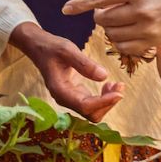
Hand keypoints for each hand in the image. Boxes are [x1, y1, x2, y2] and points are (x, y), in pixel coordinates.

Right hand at [9, 21, 125, 120]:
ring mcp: (70, 98)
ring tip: (117, 85)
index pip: (85, 106)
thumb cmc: (52, 47)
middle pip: (91, 114)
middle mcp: (65, 99)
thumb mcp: (68, 50)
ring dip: (108, 101)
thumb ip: (85, 64)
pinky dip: (104, 97)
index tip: (119, 94)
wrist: (40, 48)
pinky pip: (92, 104)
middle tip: (120, 86)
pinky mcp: (75, 95)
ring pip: (93, 111)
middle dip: (108, 103)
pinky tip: (109, 84)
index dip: (103, 102)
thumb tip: (104, 76)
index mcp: (60, 91)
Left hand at [62, 0, 160, 53]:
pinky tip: (129, 34)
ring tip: (123, 22)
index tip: (66, 10)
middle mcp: (140, 9)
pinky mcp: (156, 40)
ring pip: (113, 35)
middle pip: (103, 20)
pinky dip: (122, 42)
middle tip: (110, 12)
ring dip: (111, 30)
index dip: (80, 5)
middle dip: (101, 16)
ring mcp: (148, 27)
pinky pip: (126, 47)